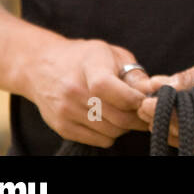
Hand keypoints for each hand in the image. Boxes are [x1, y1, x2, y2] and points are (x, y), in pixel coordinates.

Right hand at [24, 39, 153, 147]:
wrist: (40, 67)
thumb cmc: (83, 57)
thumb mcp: (110, 53)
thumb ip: (132, 73)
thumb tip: (152, 91)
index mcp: (89, 65)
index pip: (109, 88)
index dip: (133, 98)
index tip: (145, 98)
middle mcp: (73, 90)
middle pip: (116, 117)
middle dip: (138, 117)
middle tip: (146, 111)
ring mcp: (65, 111)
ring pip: (110, 132)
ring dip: (126, 127)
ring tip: (127, 113)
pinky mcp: (62, 128)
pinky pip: (98, 140)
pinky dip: (111, 134)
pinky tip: (111, 119)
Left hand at [136, 42, 193, 152]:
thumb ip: (191, 76)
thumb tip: (158, 85)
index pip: (189, 121)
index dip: (164, 112)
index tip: (146, 102)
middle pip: (191, 136)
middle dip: (165, 120)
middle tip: (146, 105)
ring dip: (176, 126)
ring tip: (158, 109)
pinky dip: (192, 128)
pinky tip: (180, 114)